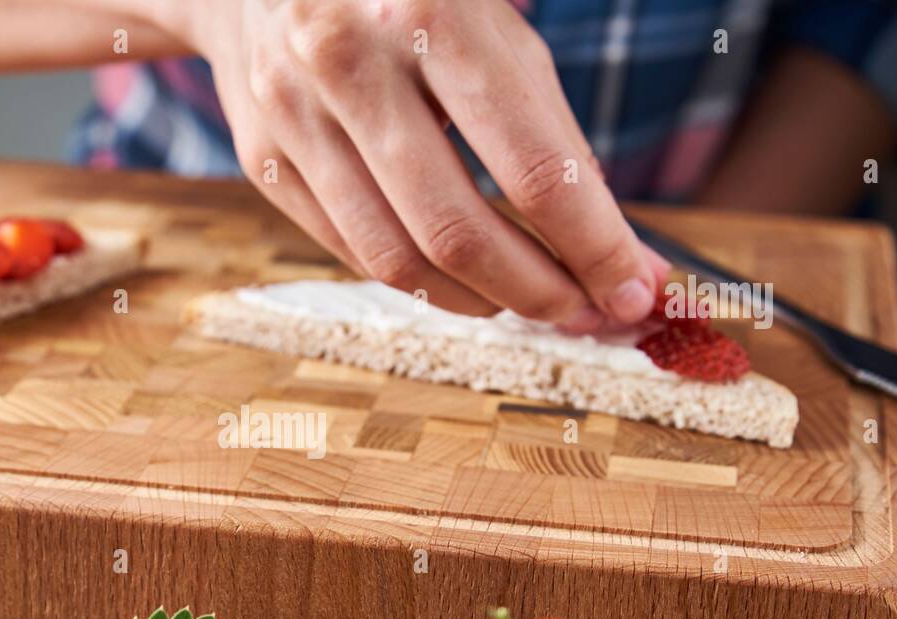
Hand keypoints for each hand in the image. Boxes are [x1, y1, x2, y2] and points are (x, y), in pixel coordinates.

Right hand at [169, 0, 667, 326]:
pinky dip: (415, 280)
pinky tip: (455, 280)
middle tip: (583, 311)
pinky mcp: (264, 158)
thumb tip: (609, 245)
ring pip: (396, 259)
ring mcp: (296, 115)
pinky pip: (349, 250)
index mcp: (430, 13)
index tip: (632, 289)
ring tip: (523, 302)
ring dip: (476, 302)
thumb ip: (549, 130)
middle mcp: (350, 63)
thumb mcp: (493, 25)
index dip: (592, 246)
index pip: (533, 166)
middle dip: (538, 292)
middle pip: (457, 232)